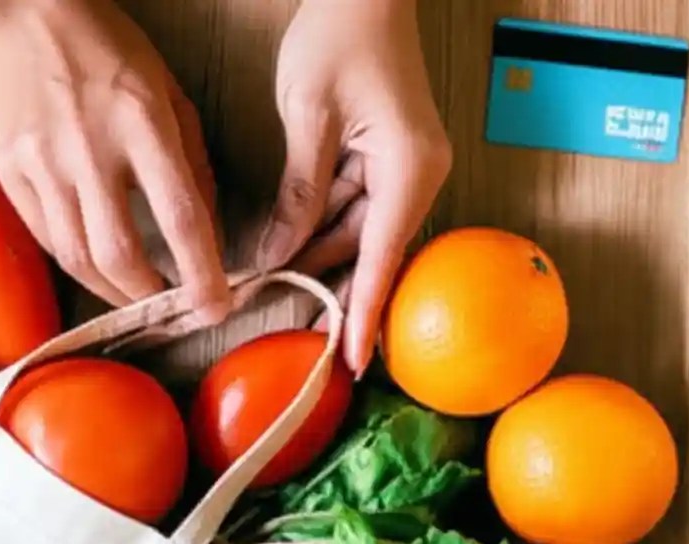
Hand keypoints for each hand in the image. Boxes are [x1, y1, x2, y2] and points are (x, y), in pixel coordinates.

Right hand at [0, 0, 229, 320]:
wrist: (28, 17)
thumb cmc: (111, 52)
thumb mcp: (172, 96)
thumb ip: (193, 166)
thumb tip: (206, 235)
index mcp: (141, 123)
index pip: (179, 217)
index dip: (201, 273)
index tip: (217, 305)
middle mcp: (88, 148)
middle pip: (118, 255)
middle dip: (150, 299)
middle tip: (173, 309)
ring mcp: (41, 163)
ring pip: (76, 258)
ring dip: (113, 292)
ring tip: (138, 297)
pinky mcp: (9, 171)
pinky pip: (46, 238)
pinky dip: (77, 263)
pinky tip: (99, 264)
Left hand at [258, 0, 451, 374]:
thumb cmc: (339, 38)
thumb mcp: (309, 118)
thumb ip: (300, 193)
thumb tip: (281, 252)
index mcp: (407, 168)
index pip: (381, 257)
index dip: (363, 312)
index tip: (354, 360)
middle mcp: (417, 173)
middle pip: (369, 245)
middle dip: (327, 277)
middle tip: (286, 315)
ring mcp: (406, 164)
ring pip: (359, 226)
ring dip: (318, 247)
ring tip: (271, 274)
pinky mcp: (390, 154)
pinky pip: (357, 201)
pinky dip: (323, 218)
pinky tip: (288, 236)